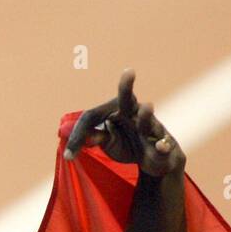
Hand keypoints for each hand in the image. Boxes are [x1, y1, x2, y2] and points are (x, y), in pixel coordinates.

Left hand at [64, 69, 184, 176]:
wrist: (154, 159)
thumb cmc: (126, 143)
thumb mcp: (107, 141)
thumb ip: (95, 136)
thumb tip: (78, 134)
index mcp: (118, 110)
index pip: (93, 116)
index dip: (78, 134)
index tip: (67, 155)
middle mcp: (135, 114)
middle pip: (128, 99)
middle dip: (127, 86)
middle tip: (129, 72)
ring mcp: (150, 128)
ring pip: (147, 120)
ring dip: (146, 115)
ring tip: (148, 106)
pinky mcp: (163, 144)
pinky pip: (163, 145)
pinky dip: (162, 147)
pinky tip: (161, 147)